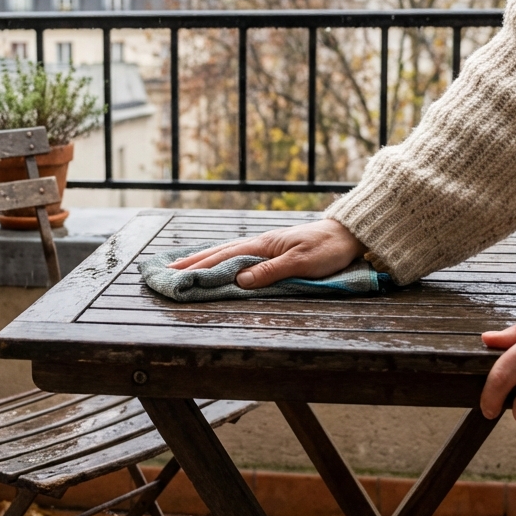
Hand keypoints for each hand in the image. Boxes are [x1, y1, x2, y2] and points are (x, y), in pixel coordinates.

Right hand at [167, 219, 367, 288]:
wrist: (348, 234)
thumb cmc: (328, 249)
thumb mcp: (302, 263)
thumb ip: (271, 272)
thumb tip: (238, 280)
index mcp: (264, 246)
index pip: (225, 257)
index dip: (200, 266)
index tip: (177, 273)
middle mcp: (260, 244)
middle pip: (220, 253)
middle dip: (193, 262)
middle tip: (168, 269)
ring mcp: (266, 246)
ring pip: (228, 252)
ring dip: (204, 259)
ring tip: (183, 266)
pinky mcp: (273, 250)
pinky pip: (240, 255)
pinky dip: (222, 259)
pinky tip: (217, 263)